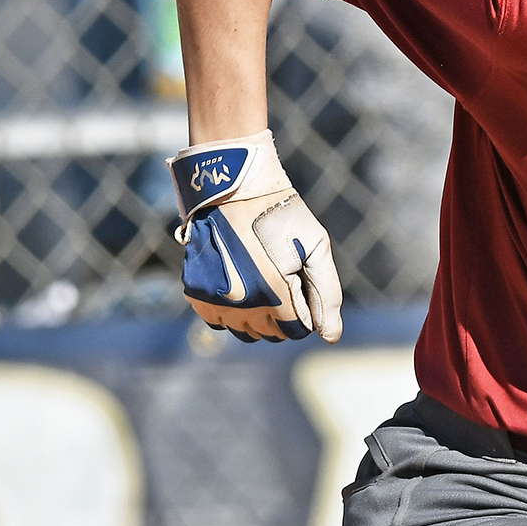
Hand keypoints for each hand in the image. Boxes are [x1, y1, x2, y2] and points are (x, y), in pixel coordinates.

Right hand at [169, 131, 341, 342]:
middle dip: (283, 315)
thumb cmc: (283, 215)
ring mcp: (215, 300)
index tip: (302, 287)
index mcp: (276, 294)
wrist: (234, 189)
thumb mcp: (316, 247)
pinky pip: (217, 321)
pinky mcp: (195, 293)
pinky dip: (230, 312)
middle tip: (283, 280)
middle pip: (271, 334)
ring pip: (244, 332)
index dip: (305, 312)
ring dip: (257, 317)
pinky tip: (239, 285)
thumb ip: (326, 294)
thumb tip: (331, 337)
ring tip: (262, 284)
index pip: (297, 330)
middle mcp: (242, 304)